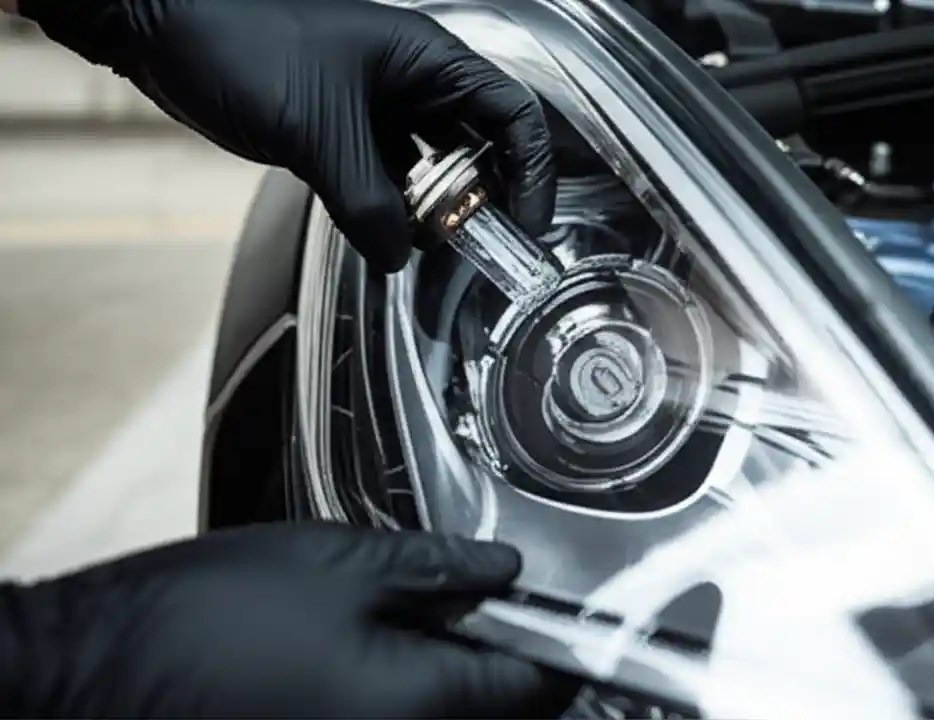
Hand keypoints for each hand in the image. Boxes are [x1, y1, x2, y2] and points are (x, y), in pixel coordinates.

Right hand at [0, 523, 574, 717]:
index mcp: (418, 707)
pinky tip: (394, 652)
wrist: (92, 674)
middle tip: (502, 607)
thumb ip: (437, 568)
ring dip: (469, 680)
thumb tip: (504, 568)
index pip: (537, 688)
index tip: (575, 608)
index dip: (565, 641)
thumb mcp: (336, 564)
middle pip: (502, 717)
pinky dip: (420, 695)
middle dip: (518, 665)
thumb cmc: (201, 621)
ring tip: (443, 620)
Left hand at [21, 0, 555, 272]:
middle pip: (477, 146)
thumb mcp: (321, 134)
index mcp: (427, 60)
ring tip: (423, 242)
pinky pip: (387, 178)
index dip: (532, 169)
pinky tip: (385, 235)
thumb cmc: (244, 43)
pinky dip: (392, 209)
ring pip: (430, 168)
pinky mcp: (343, 132)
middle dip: (480, 197)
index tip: (529, 219)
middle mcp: (411, 82)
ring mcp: (377, 107)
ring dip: (431, 209)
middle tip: (475, 240)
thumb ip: (369, 204)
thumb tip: (399, 255)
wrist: (165, 34)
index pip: (511, 113)